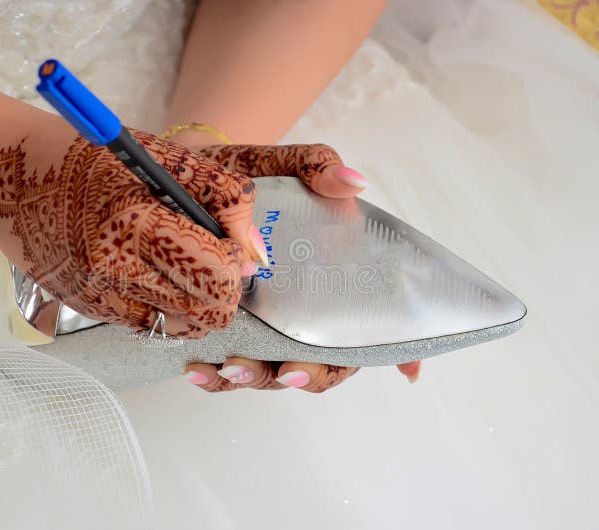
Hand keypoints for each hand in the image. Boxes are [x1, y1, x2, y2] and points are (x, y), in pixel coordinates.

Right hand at [0, 128, 265, 336]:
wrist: (4, 175)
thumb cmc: (83, 156)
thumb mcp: (156, 155)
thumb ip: (214, 195)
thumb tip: (253, 253)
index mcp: (136, 219)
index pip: (221, 262)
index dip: (241, 253)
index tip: (233, 240)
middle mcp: (115, 266)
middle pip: (209, 306)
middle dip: (228, 286)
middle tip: (220, 263)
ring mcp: (98, 293)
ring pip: (185, 326)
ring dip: (201, 303)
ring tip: (192, 272)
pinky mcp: (86, 308)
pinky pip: (149, 327)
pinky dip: (167, 309)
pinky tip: (159, 280)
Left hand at [183, 143, 422, 391]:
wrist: (193, 180)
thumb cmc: (249, 178)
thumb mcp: (285, 164)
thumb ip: (319, 167)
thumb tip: (353, 182)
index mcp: (328, 280)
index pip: (369, 322)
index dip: (395, 349)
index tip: (406, 366)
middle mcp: (298, 311)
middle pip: (320, 362)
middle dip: (308, 375)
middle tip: (289, 370)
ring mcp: (261, 324)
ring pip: (270, 372)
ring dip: (254, 379)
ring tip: (231, 368)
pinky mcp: (222, 328)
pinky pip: (222, 367)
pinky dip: (212, 378)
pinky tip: (196, 370)